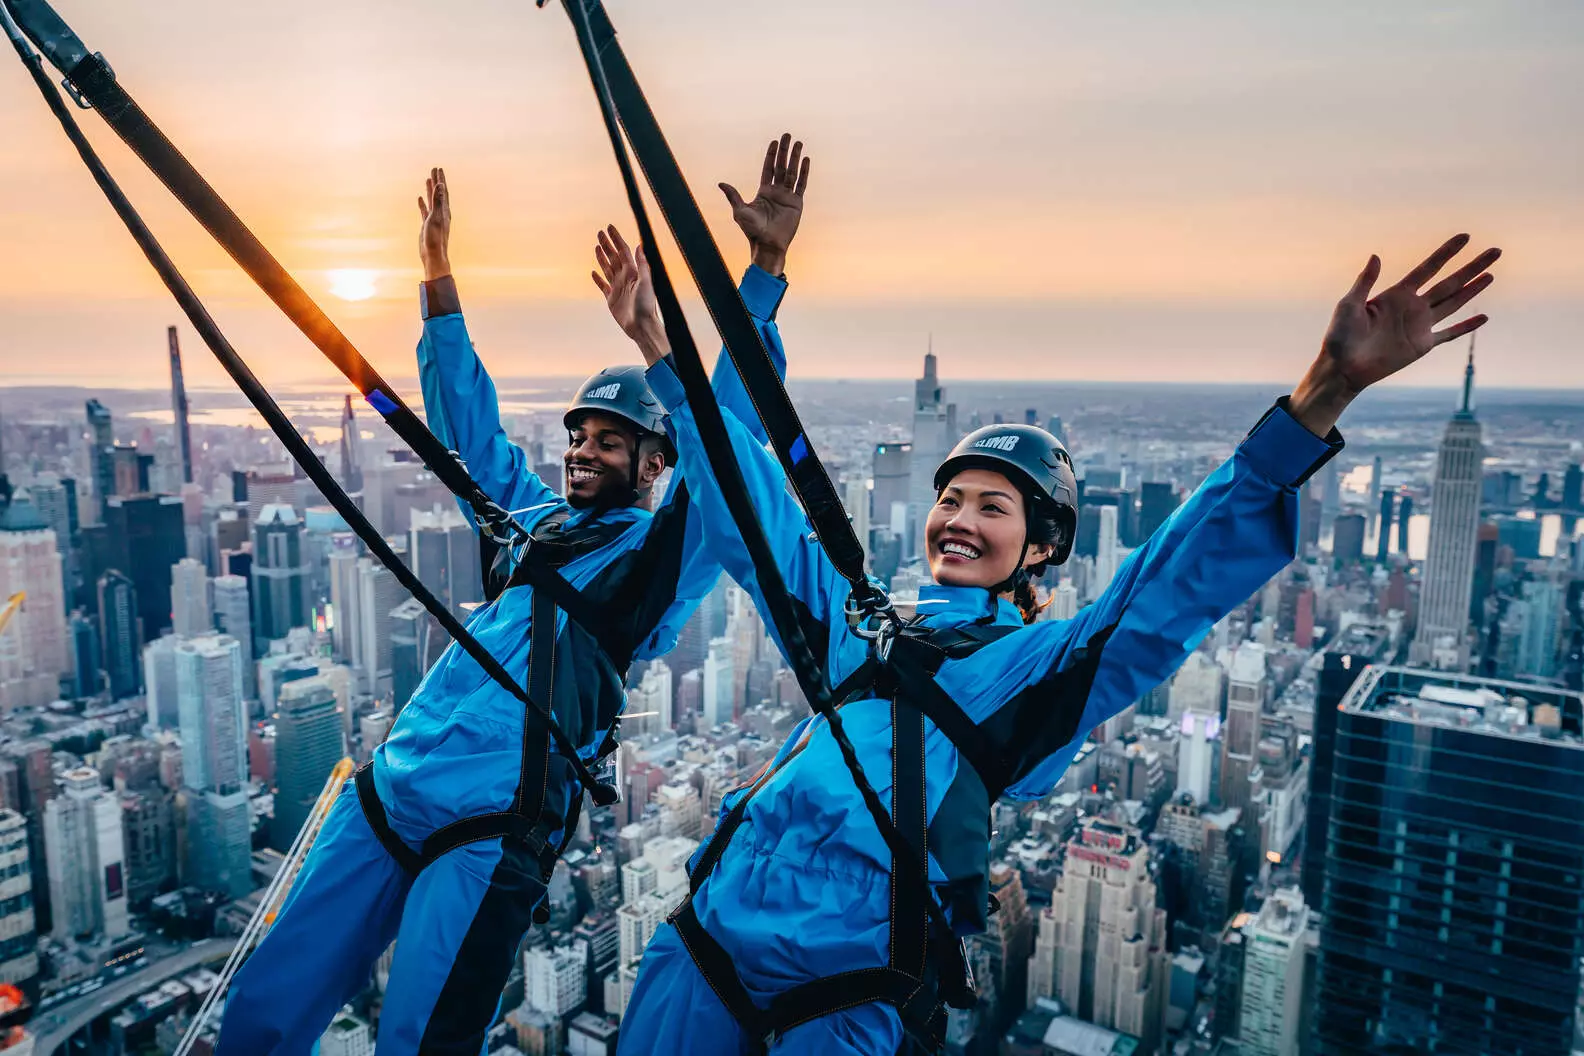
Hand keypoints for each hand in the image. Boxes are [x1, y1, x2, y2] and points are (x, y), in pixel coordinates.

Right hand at [417, 167, 450, 281]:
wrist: (433, 255)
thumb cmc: (436, 238)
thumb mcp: (436, 217)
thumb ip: (438, 201)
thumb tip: (441, 185)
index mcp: (444, 211)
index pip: (443, 191)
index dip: (441, 179)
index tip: (438, 169)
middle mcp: (441, 213)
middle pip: (438, 193)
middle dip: (436, 181)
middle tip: (434, 169)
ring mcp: (434, 219)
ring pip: (432, 200)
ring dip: (430, 190)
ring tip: (428, 179)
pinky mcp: (427, 225)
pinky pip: (425, 210)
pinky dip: (423, 203)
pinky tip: (420, 198)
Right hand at [592, 225, 667, 365]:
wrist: (642, 326)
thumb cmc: (646, 305)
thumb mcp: (646, 282)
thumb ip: (642, 264)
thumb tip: (639, 245)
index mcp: (633, 272)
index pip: (623, 251)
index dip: (616, 239)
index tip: (609, 227)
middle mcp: (625, 278)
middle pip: (613, 257)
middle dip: (607, 244)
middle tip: (600, 232)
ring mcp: (617, 288)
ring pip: (607, 268)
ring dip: (602, 257)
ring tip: (597, 247)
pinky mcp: (611, 299)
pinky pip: (603, 286)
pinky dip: (598, 279)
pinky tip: (594, 272)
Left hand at [719, 133, 809, 275]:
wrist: (768, 244)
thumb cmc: (752, 231)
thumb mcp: (740, 211)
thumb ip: (733, 196)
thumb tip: (721, 183)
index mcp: (764, 192)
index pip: (768, 168)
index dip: (771, 155)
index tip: (775, 142)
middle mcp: (776, 192)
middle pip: (781, 166)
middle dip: (785, 151)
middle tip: (788, 135)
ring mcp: (787, 197)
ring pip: (792, 172)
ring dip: (795, 158)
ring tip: (799, 143)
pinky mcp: (797, 204)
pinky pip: (801, 184)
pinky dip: (804, 172)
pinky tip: (806, 160)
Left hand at [1290, 234, 1499, 435]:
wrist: (1343, 367)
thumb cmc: (1340, 335)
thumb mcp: (1348, 304)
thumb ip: (1365, 281)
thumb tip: (1375, 256)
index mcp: (1396, 294)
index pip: (1428, 268)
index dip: (1446, 253)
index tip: (1465, 237)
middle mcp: (1413, 307)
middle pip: (1450, 282)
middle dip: (1472, 267)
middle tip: (1495, 251)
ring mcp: (1420, 326)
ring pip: (1454, 303)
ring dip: (1474, 289)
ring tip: (1491, 275)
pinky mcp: (1423, 345)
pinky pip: (1450, 334)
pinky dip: (1466, 326)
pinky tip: (1484, 317)